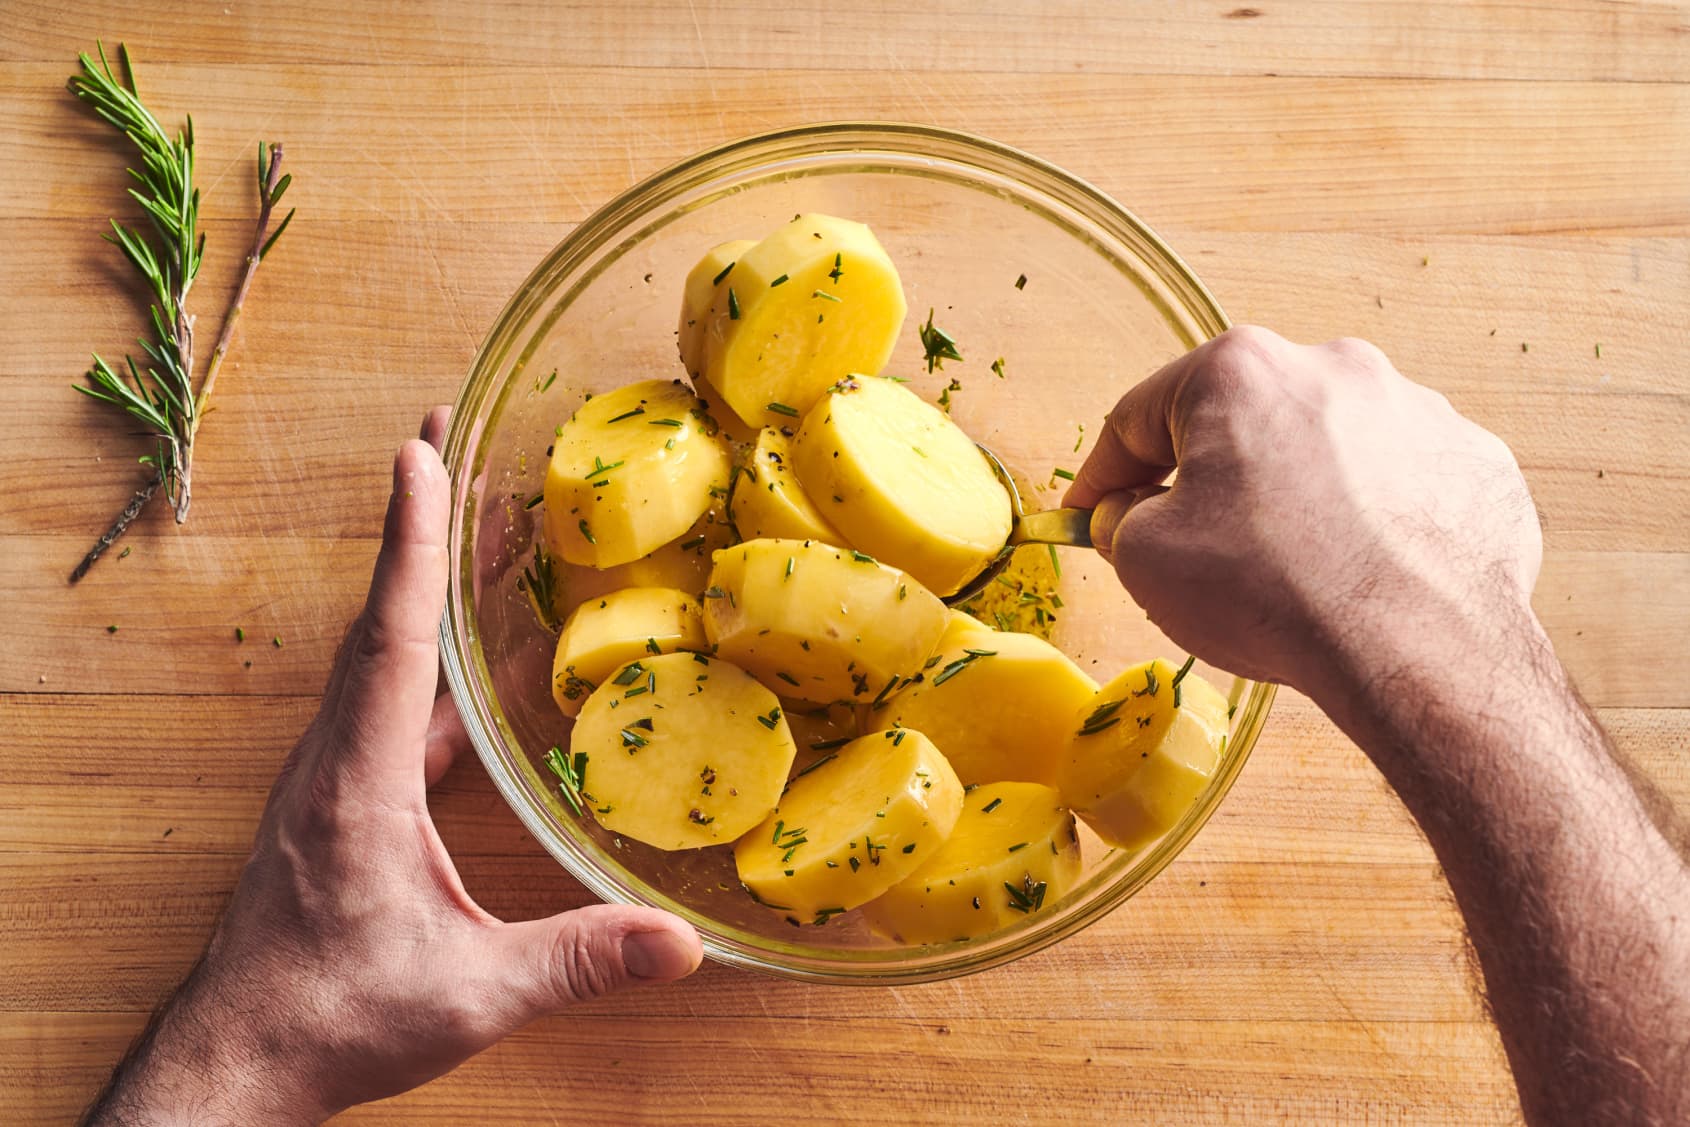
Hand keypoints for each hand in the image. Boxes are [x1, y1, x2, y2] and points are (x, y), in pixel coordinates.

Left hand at [86, 409, 701, 1124]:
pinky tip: (478, 664)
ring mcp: (334, 776)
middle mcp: (336, 760)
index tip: (419, 452)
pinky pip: (390, 700)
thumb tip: (682, 945)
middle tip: (451, 438)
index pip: (390, 639)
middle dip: (417, 523)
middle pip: (382, 617)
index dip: (409, 542)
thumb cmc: (330, 1019)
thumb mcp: (466, 994)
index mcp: (358, 785)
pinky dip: (429, 654)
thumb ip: (574, 961)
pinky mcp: (341, 799)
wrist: (236, 1063)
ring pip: (383, 654)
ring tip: (473, 521)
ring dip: (420, 580)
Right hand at [1066, 325, 1542, 707]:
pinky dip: (1375, 520)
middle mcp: (1334, 367)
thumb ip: (1122, 520)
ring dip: (1299, 494)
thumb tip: (1132, 513)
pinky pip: (1400, 484)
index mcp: (1239, 371)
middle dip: (1211, 478)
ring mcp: (1417, 409)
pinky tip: (1360, 574)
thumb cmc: (1273, 594)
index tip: (1091, 510)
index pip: (1140, 416)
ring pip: (1327, 449)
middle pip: (1242, 422)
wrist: (1417, 651)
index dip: (1104, 473)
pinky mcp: (1474, 461)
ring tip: (1292, 570)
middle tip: (1193, 545)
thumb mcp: (1145, 561)